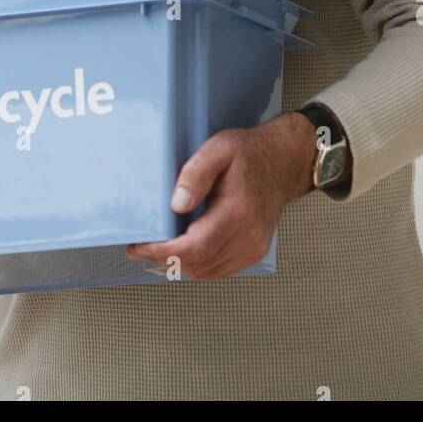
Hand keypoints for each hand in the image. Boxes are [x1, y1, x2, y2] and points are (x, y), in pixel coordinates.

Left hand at [125, 112, 316, 279]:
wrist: (283, 162)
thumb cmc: (251, 154)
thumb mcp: (219, 149)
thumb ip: (196, 174)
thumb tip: (176, 203)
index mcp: (238, 213)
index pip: (195, 248)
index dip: (164, 252)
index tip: (140, 246)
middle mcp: (248, 238)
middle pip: (197, 265)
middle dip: (163, 259)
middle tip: (139, 247)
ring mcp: (252, 249)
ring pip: (206, 272)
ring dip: (178, 264)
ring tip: (155, 248)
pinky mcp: (252, 253)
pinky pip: (217, 270)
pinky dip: (196, 265)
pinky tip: (182, 250)